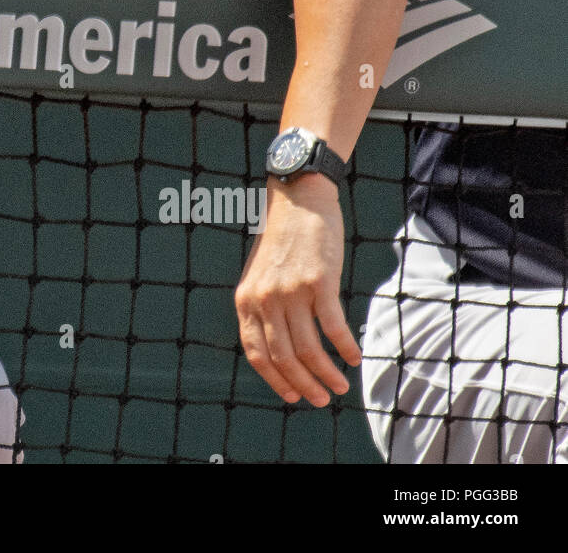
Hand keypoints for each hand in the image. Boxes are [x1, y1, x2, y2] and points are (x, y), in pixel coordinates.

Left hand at [234, 174, 360, 405]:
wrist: (297, 201)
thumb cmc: (282, 241)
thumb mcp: (260, 276)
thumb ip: (264, 308)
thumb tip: (281, 350)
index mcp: (246, 300)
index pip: (257, 353)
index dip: (275, 380)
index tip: (292, 396)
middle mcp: (264, 299)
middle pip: (284, 357)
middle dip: (304, 385)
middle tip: (321, 399)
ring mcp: (290, 291)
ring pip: (309, 349)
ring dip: (327, 374)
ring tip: (340, 386)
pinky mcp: (318, 282)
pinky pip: (333, 327)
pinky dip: (345, 347)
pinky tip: (354, 357)